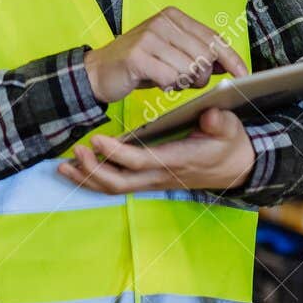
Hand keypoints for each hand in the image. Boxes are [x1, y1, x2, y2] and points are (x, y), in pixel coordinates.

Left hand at [56, 106, 255, 194]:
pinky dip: (94, 179)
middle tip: (77, 149)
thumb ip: (219, 122)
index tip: (97, 138)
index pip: (141, 162)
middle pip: (120, 182)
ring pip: (115, 188)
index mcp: (178, 160)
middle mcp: (161, 175)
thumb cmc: (230, 144)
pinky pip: (117, 185)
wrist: (237, 167)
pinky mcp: (148, 180)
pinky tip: (76, 170)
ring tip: (64, 164)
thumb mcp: (230, 129)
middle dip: (95, 169)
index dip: (117, 153)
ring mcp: (153, 180)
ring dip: (88, 178)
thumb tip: (211, 114)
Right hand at [83, 7, 246, 106]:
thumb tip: (227, 63)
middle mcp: (162, 22)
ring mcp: (149, 37)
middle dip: (202, 76)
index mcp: (173, 16)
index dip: (231, 57)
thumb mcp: (172, 54)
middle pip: (204, 54)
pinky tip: (158, 83)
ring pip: (188, 68)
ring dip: (183, 83)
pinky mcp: (138, 56)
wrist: (99, 72)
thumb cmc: (140, 64)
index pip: (212, 38)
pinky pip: (170, 77)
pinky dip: (168, 86)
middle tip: (187, 82)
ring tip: (169, 80)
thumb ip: (197, 54)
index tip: (244, 74)